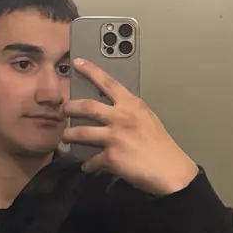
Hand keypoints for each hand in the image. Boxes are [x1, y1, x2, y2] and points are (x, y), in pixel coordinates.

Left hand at [62, 58, 198, 195]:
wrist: (170, 170)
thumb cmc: (162, 146)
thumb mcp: (147, 119)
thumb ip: (129, 112)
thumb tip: (112, 113)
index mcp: (131, 104)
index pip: (108, 82)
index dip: (91, 70)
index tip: (77, 62)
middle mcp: (120, 117)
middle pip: (86, 106)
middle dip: (69, 107)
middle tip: (62, 110)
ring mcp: (114, 136)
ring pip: (80, 133)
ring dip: (69, 135)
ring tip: (66, 137)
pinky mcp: (110, 156)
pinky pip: (92, 160)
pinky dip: (88, 165)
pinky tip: (88, 167)